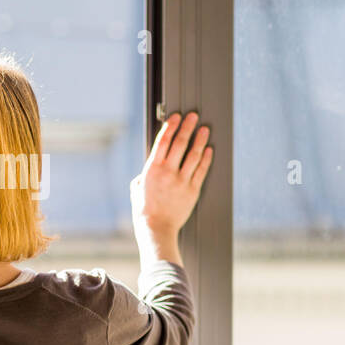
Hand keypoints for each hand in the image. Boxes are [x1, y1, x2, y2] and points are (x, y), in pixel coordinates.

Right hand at [130, 111, 212, 262]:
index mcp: (152, 169)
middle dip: (187, 127)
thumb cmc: (144, 210)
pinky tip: (209, 150)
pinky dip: (206, 159)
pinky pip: (201, 170)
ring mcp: (181, 181)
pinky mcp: (192, 190)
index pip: (163, 141)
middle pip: (180, 143)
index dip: (170, 126)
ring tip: (204, 129)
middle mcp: (167, 172)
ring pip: (193, 155)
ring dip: (200, 140)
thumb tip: (148, 168)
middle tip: (193, 116)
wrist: (156, 227)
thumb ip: (143, 174)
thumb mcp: (136, 188)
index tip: (176, 117)